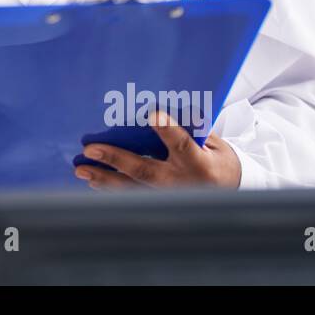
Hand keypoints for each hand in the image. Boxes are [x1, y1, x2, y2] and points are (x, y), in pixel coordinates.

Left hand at [74, 111, 241, 189]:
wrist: (232, 193)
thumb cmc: (218, 161)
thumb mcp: (214, 144)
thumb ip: (189, 130)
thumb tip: (158, 110)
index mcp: (200, 163)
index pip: (182, 144)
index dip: (168, 130)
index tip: (153, 114)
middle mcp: (182, 182)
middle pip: (145, 170)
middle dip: (116, 160)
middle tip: (91, 150)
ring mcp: (169, 196)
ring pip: (132, 188)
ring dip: (105, 179)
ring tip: (82, 169)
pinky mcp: (160, 204)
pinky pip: (132, 195)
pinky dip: (111, 188)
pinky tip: (92, 180)